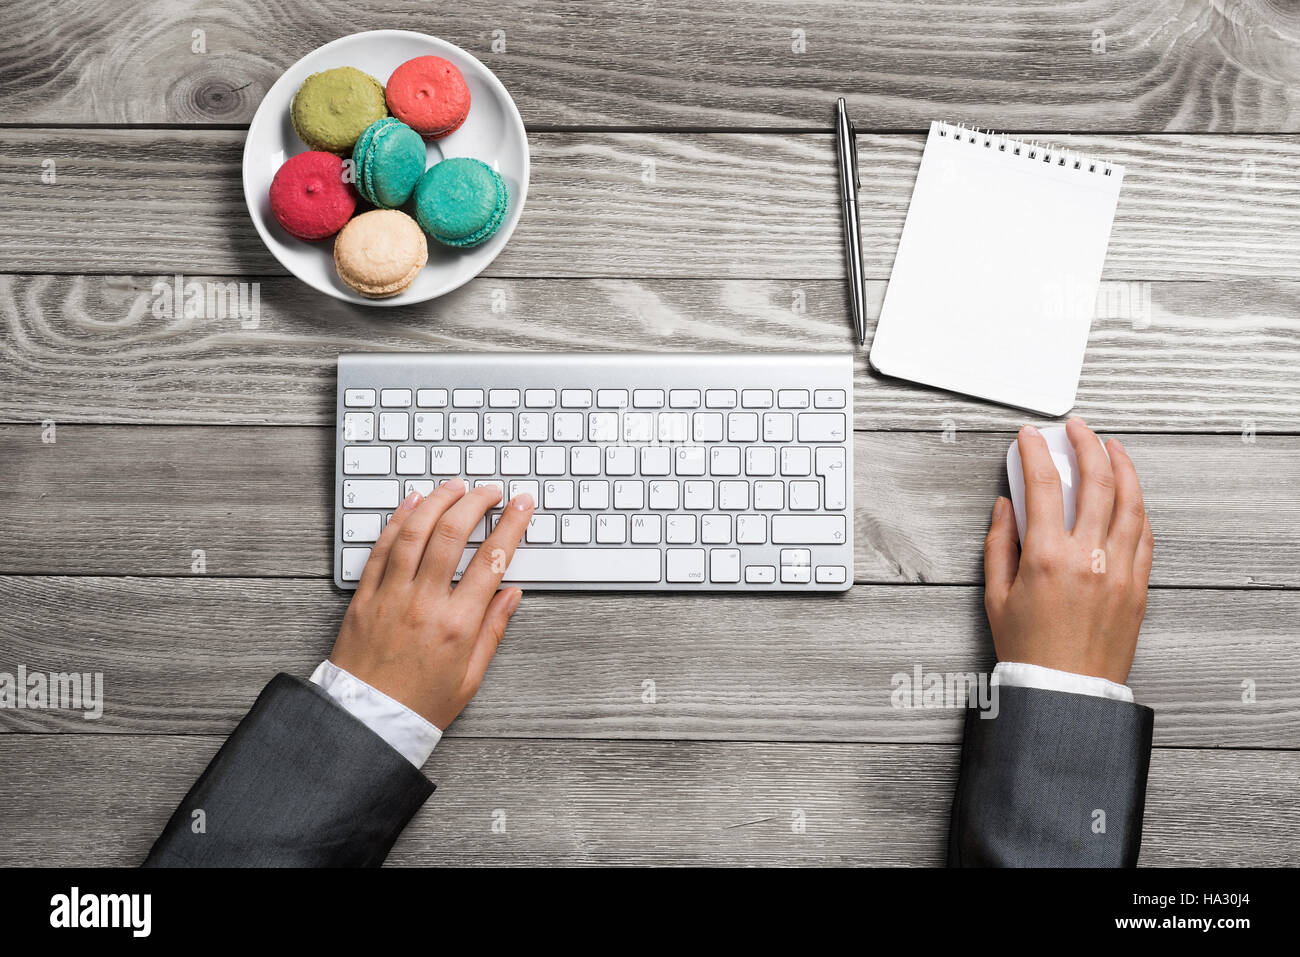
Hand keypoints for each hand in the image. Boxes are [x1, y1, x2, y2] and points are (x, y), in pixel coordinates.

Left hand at [329, 479, 533, 728]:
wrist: (365, 723)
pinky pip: (381, 548)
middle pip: (453, 534)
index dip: (511, 525)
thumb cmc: (419, 706)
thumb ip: (492, 630)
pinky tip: (412, 504)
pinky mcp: (364, 598)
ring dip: (438, 502)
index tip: (521, 505)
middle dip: (476, 502)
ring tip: (454, 487)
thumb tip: (510, 594)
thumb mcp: (470, 676)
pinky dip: (398, 520)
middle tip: (489, 491)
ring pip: (415, 532)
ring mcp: (391, 597)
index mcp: (457, 625)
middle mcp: (424, 604)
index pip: (492, 559)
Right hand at [983, 419, 1153, 683]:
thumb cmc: (1028, 650)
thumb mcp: (996, 596)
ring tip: (1112, 448)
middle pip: (1096, 481)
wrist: (1066, 691)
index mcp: (1046, 557)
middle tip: (1077, 429)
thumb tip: (1007, 507)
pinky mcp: (1138, 585)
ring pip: (1129, 501)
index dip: (1035, 452)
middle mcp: (1087, 557)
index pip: (1041, 485)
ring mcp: (1118, 569)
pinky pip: (1143, 534)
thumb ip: (999, 544)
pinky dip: (1136, 506)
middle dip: (1086, 444)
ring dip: (1122, 467)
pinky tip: (1129, 494)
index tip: (1030, 437)